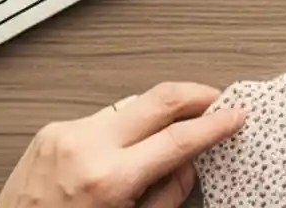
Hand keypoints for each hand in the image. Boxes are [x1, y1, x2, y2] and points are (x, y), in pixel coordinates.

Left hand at [0, 82, 245, 207]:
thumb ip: (167, 193)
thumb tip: (190, 161)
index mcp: (108, 179)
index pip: (178, 138)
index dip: (214, 124)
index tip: (234, 115)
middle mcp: (85, 147)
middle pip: (157, 97)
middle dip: (195, 94)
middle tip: (217, 100)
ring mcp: (64, 133)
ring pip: (130, 105)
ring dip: (157, 113)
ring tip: (176, 129)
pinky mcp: (50, 130)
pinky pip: (102, 118)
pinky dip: (123, 128)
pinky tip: (129, 146)